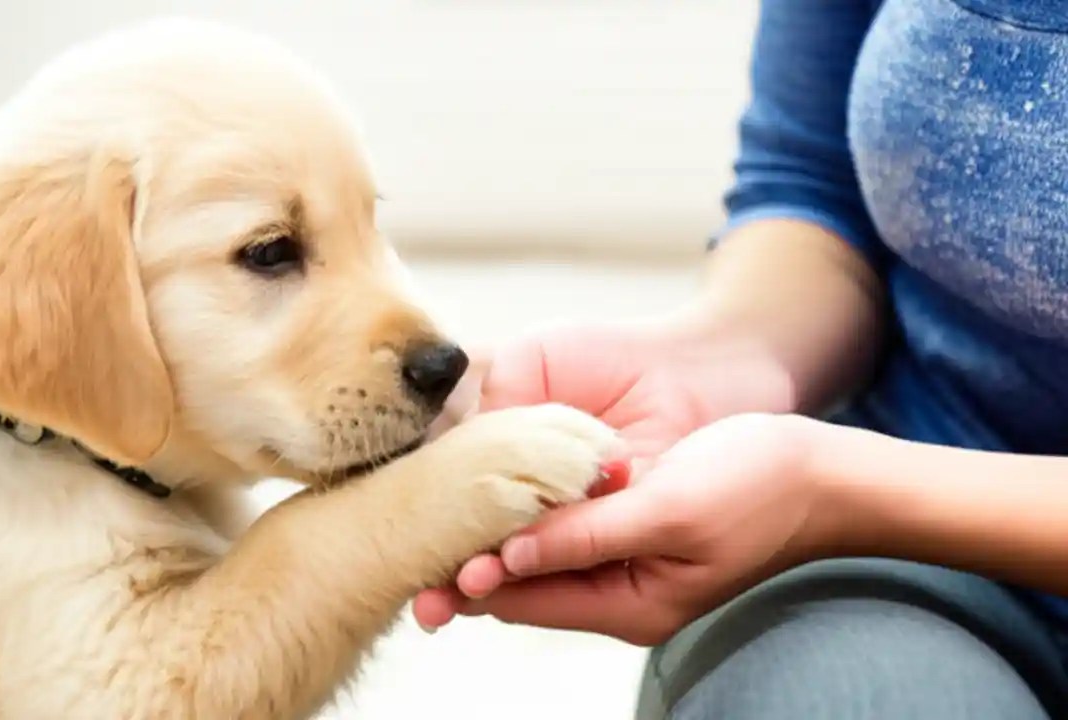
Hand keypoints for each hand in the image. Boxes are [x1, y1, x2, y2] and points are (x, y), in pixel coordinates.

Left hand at [415, 318, 797, 628]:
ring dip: (493, 530)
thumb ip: (587, 536)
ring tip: (435, 505)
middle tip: (405, 533)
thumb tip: (507, 556)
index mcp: (630, 604)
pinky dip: (527, 508)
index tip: (417, 555)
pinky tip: (496, 481)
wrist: (823, 472)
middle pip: (522, 583)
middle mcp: (618, 592)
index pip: (526, 599)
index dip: (469, 578)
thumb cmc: (758, 487)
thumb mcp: (668, 511)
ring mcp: (623, 563)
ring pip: (537, 554)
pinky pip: (562, 527)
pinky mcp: (629, 529)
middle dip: (467, 560)